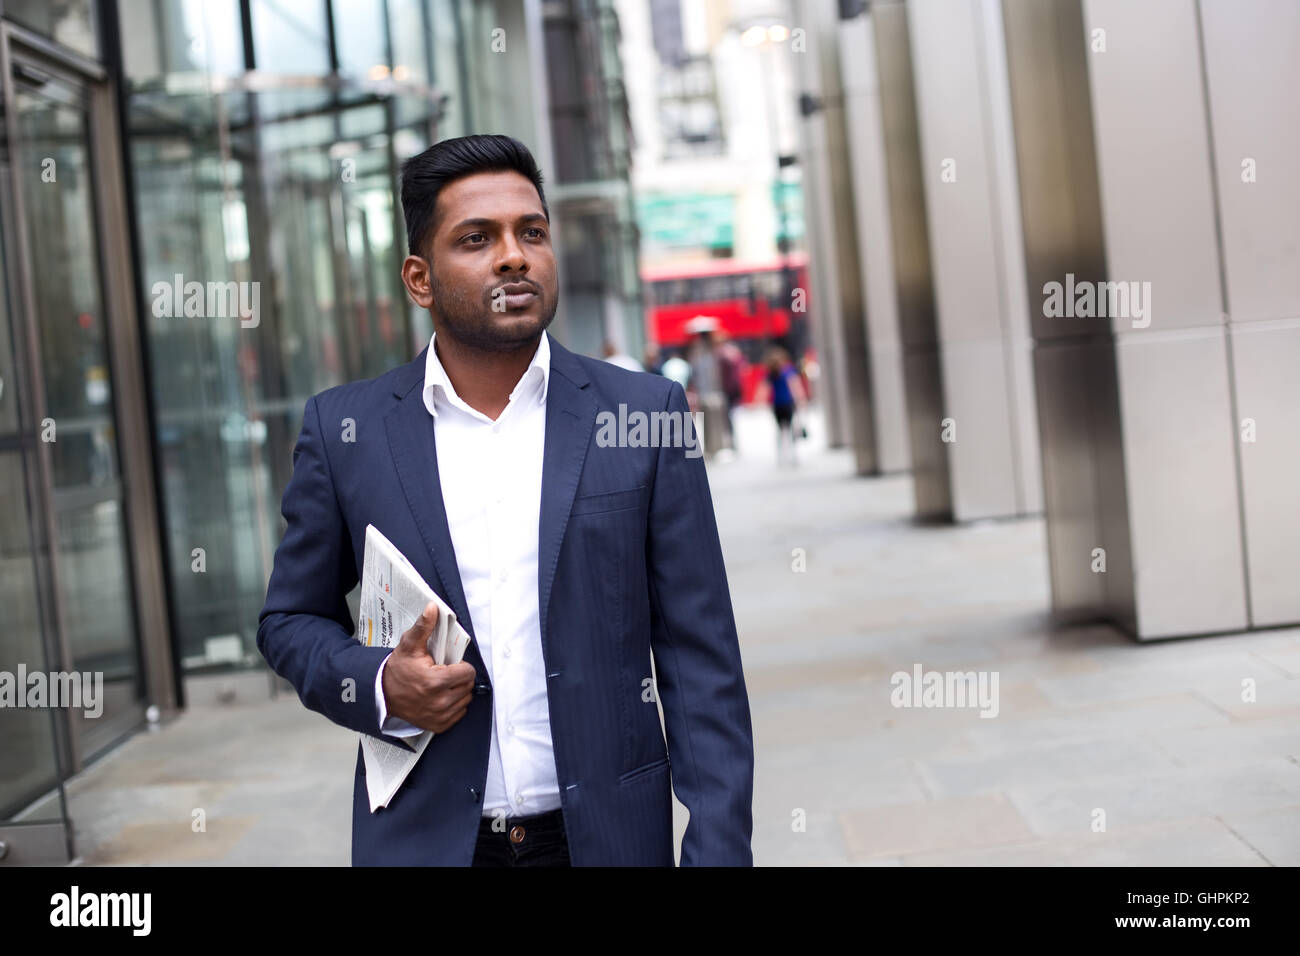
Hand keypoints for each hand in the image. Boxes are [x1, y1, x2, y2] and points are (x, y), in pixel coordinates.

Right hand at [381, 601, 475, 732]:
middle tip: (444, 673)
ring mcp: (440, 716)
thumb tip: (433, 607)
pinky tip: (441, 697)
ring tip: (442, 685)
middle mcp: (440, 702)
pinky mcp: (439, 726)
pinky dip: (454, 705)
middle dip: (460, 677)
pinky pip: (459, 713)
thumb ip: (424, 626)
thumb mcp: (409, 645)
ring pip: (466, 699)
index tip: (449, 664)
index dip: (461, 665)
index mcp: (436, 682)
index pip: (469, 672)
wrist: (382, 694)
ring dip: (458, 691)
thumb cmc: (398, 669)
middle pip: (468, 686)